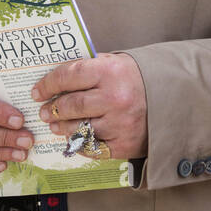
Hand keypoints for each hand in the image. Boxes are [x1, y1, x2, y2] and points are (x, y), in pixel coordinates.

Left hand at [32, 53, 147, 158]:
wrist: (173, 99)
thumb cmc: (137, 79)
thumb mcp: (116, 63)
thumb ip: (89, 68)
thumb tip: (55, 78)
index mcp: (110, 71)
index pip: (69, 76)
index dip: (48, 84)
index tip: (38, 91)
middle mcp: (115, 97)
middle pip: (71, 105)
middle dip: (53, 109)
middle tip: (45, 111)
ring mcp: (119, 123)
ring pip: (78, 129)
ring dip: (62, 128)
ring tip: (56, 125)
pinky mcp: (123, 144)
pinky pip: (91, 147)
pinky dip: (80, 144)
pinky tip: (76, 138)